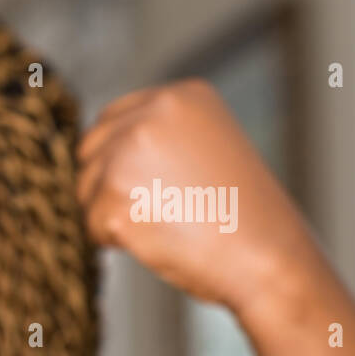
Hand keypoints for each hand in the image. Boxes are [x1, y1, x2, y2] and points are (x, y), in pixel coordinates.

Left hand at [77, 78, 317, 321]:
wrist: (267, 259)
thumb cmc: (240, 214)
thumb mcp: (206, 149)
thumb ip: (158, 137)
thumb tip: (100, 149)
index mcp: (181, 96)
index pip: (110, 119)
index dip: (116, 158)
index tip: (144, 184)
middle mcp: (151, 114)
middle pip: (89, 150)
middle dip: (107, 184)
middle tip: (156, 211)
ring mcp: (129, 155)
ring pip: (86, 188)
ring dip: (112, 212)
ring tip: (166, 223)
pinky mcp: (114, 199)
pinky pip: (91, 224)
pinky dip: (115, 240)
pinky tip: (159, 240)